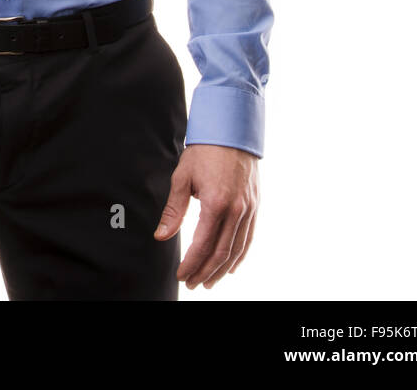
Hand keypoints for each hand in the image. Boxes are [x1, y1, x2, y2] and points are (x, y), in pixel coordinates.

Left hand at [154, 143, 259, 288]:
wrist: (231, 133)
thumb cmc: (203, 152)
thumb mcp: (182, 177)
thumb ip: (173, 210)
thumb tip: (161, 236)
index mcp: (215, 203)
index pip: (202, 244)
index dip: (192, 264)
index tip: (182, 276)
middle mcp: (235, 210)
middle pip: (221, 252)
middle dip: (205, 272)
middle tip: (193, 284)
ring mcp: (248, 210)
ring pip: (237, 249)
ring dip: (222, 269)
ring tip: (209, 281)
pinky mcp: (255, 207)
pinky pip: (248, 238)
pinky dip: (239, 256)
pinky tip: (229, 266)